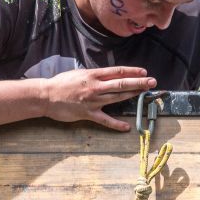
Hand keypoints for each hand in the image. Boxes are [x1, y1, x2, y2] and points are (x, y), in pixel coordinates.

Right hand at [40, 66, 156, 130]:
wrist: (46, 96)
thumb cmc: (61, 83)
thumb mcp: (79, 74)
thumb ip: (94, 76)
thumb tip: (108, 76)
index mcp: (93, 75)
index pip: (117, 72)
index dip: (132, 72)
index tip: (144, 72)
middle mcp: (95, 87)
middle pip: (121, 84)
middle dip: (139, 83)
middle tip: (152, 82)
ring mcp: (92, 101)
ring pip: (117, 98)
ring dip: (132, 96)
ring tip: (144, 94)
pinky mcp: (88, 114)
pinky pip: (105, 120)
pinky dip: (116, 124)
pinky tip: (126, 127)